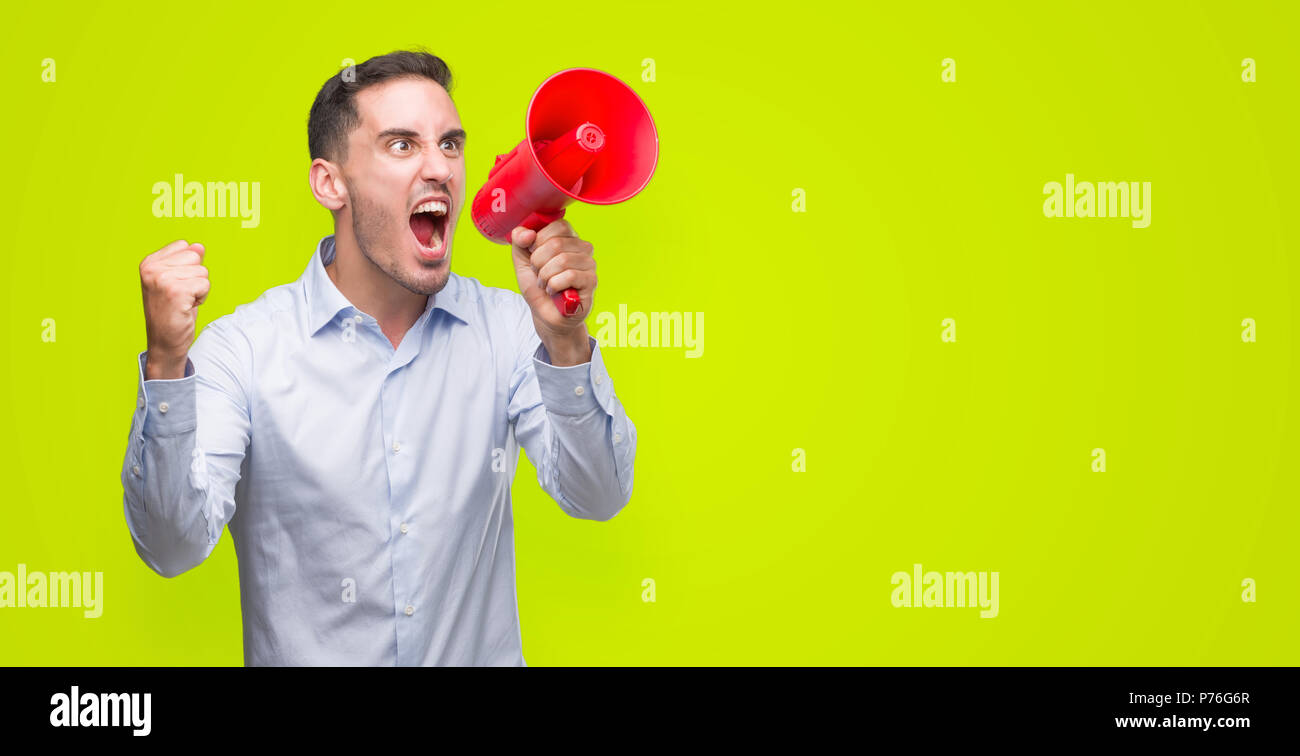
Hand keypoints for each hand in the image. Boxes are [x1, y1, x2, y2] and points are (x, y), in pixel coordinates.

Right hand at [140, 239, 209, 379]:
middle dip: (195, 277)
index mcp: (149, 262)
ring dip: (198, 289)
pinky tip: (186, 307)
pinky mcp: (176, 291)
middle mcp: (152, 268)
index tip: (176, 285)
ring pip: (202, 271)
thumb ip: (186, 262)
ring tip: (183, 302)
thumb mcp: (177, 281)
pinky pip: (205, 284)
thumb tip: (199, 246)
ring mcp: (162, 279)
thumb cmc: (172, 312)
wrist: (164, 342)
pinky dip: (202, 297)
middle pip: (195, 256)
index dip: (188, 266)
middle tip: (181, 295)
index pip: (184, 246)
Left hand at [511, 220, 594, 365]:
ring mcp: (589, 264)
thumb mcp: (521, 261)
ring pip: (562, 260)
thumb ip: (519, 241)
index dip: (539, 240)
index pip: (558, 226)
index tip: (534, 255)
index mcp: (568, 238)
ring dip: (545, 276)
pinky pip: (569, 276)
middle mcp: (583, 248)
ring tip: (546, 284)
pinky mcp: (591, 281)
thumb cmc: (538, 286)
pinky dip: (554, 286)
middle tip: (539, 274)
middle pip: (556, 243)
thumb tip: (526, 233)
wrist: (546, 314)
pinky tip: (554, 291)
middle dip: (538, 262)